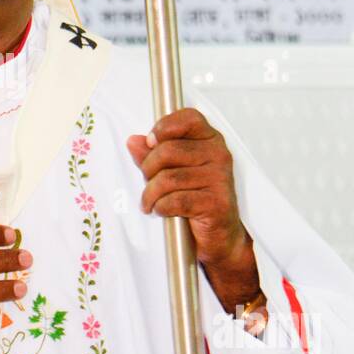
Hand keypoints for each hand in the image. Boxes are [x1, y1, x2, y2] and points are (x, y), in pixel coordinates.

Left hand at [126, 108, 263, 317]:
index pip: (189, 118)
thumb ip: (153, 154)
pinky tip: (161, 211)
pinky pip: (175, 200)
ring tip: (149, 202)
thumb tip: (134, 141)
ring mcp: (220, 179)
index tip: (151, 142)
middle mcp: (219, 155)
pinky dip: (161, 207)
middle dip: (148, 169)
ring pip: (168, 178)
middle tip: (147, 182)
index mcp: (210, 140)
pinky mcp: (216, 203)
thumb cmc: (196, 199)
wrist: (219, 236)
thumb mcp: (172, 171)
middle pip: (168, 150)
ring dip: (150, 193)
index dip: (164, 127)